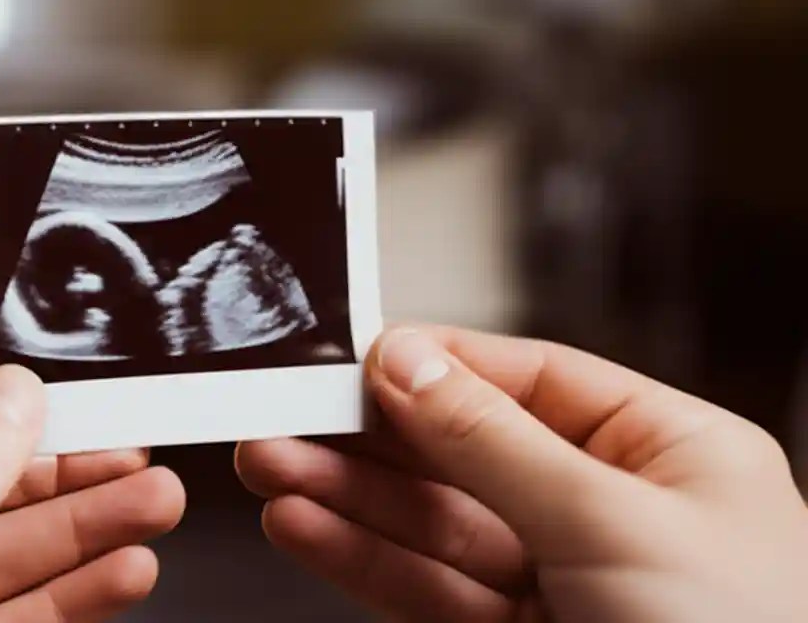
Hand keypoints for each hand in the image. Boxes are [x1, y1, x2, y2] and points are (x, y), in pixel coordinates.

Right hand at [236, 326, 807, 621]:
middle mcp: (614, 515)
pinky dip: (363, 561)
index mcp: (672, 457)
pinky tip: (308, 529)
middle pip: (468, 452)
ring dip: (349, 497)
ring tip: (272, 466)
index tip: (356, 354)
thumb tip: (410, 362)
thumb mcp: (613, 523)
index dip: (442, 363)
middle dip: (372, 436)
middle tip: (286, 412)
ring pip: (436, 527)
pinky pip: (429, 591)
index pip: (534, 381)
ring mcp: (563, 587)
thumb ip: (495, 442)